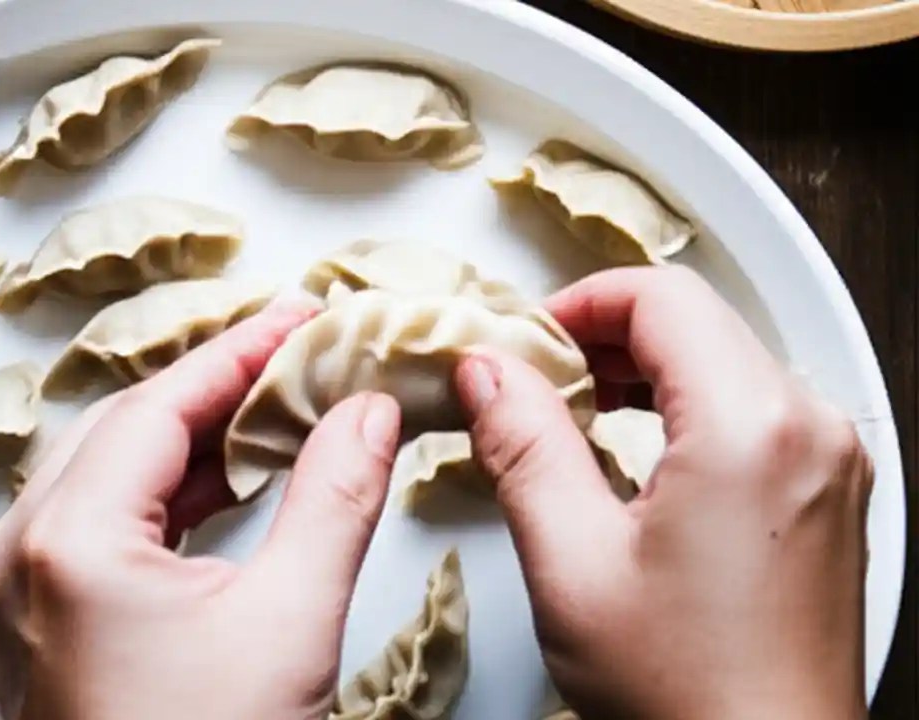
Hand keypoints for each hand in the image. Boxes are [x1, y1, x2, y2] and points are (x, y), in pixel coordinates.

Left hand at [0, 301, 402, 719]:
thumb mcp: (289, 626)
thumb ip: (333, 500)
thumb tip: (367, 411)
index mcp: (66, 548)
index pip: (159, 408)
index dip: (238, 352)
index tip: (297, 317)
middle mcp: (11, 560)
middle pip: (119, 432)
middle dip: (209, 391)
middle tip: (289, 361)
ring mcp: (3, 597)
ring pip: (97, 478)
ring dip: (181, 445)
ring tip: (264, 419)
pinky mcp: (17, 627)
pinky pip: (83, 528)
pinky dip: (151, 501)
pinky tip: (210, 491)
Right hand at [455, 267, 871, 719]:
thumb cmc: (685, 693)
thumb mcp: (572, 561)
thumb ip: (523, 445)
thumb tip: (487, 369)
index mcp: (751, 428)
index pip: (661, 297)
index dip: (579, 303)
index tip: (524, 341)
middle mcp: (810, 429)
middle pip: (697, 320)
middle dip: (606, 332)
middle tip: (535, 376)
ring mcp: (829, 461)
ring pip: (726, 359)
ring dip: (644, 366)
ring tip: (575, 410)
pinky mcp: (828, 492)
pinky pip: (754, 407)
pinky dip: (685, 404)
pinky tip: (635, 446)